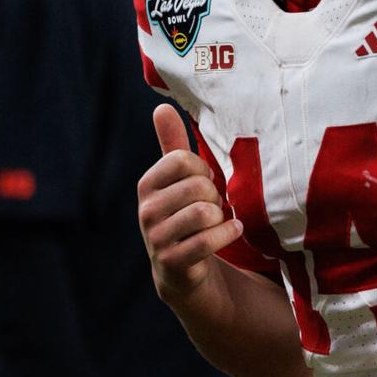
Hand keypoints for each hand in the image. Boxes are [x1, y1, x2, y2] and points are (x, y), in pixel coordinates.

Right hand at [137, 104, 243, 304]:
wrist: (183, 270)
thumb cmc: (185, 214)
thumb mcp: (178, 180)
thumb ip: (172, 145)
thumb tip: (161, 107)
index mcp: (147, 185)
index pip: (182, 159)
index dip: (203, 168)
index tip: (205, 180)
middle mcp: (146, 211)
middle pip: (197, 186)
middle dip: (215, 195)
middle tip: (214, 205)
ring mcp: (156, 239)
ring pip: (203, 213)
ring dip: (221, 216)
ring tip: (218, 220)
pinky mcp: (172, 263)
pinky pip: (207, 240)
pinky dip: (227, 234)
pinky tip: (231, 231)